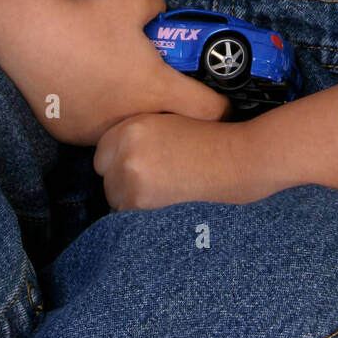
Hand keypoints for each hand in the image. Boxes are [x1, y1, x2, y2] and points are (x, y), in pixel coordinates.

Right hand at [20, 0, 231, 145]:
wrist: (32, 35)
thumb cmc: (88, 17)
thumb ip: (159, 7)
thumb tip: (160, 13)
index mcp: (157, 89)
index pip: (210, 113)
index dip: (223, 107)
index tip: (221, 101)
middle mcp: (133, 118)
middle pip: (170, 129)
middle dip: (176, 116)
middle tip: (169, 93)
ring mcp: (100, 132)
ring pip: (130, 132)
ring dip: (135, 118)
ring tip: (123, 91)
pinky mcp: (72, 135)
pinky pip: (96, 131)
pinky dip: (100, 116)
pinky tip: (90, 93)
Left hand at [93, 110, 260, 209]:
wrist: (235, 160)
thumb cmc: (206, 141)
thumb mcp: (166, 122)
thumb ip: (136, 135)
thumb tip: (113, 158)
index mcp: (130, 127)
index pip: (102, 153)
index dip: (119, 161)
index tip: (139, 166)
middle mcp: (125, 150)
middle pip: (105, 176)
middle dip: (122, 181)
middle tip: (153, 181)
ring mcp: (131, 176)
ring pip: (114, 197)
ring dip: (131, 199)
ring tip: (162, 192)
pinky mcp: (140, 201)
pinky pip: (126, 215)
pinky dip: (141, 213)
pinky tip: (165, 203)